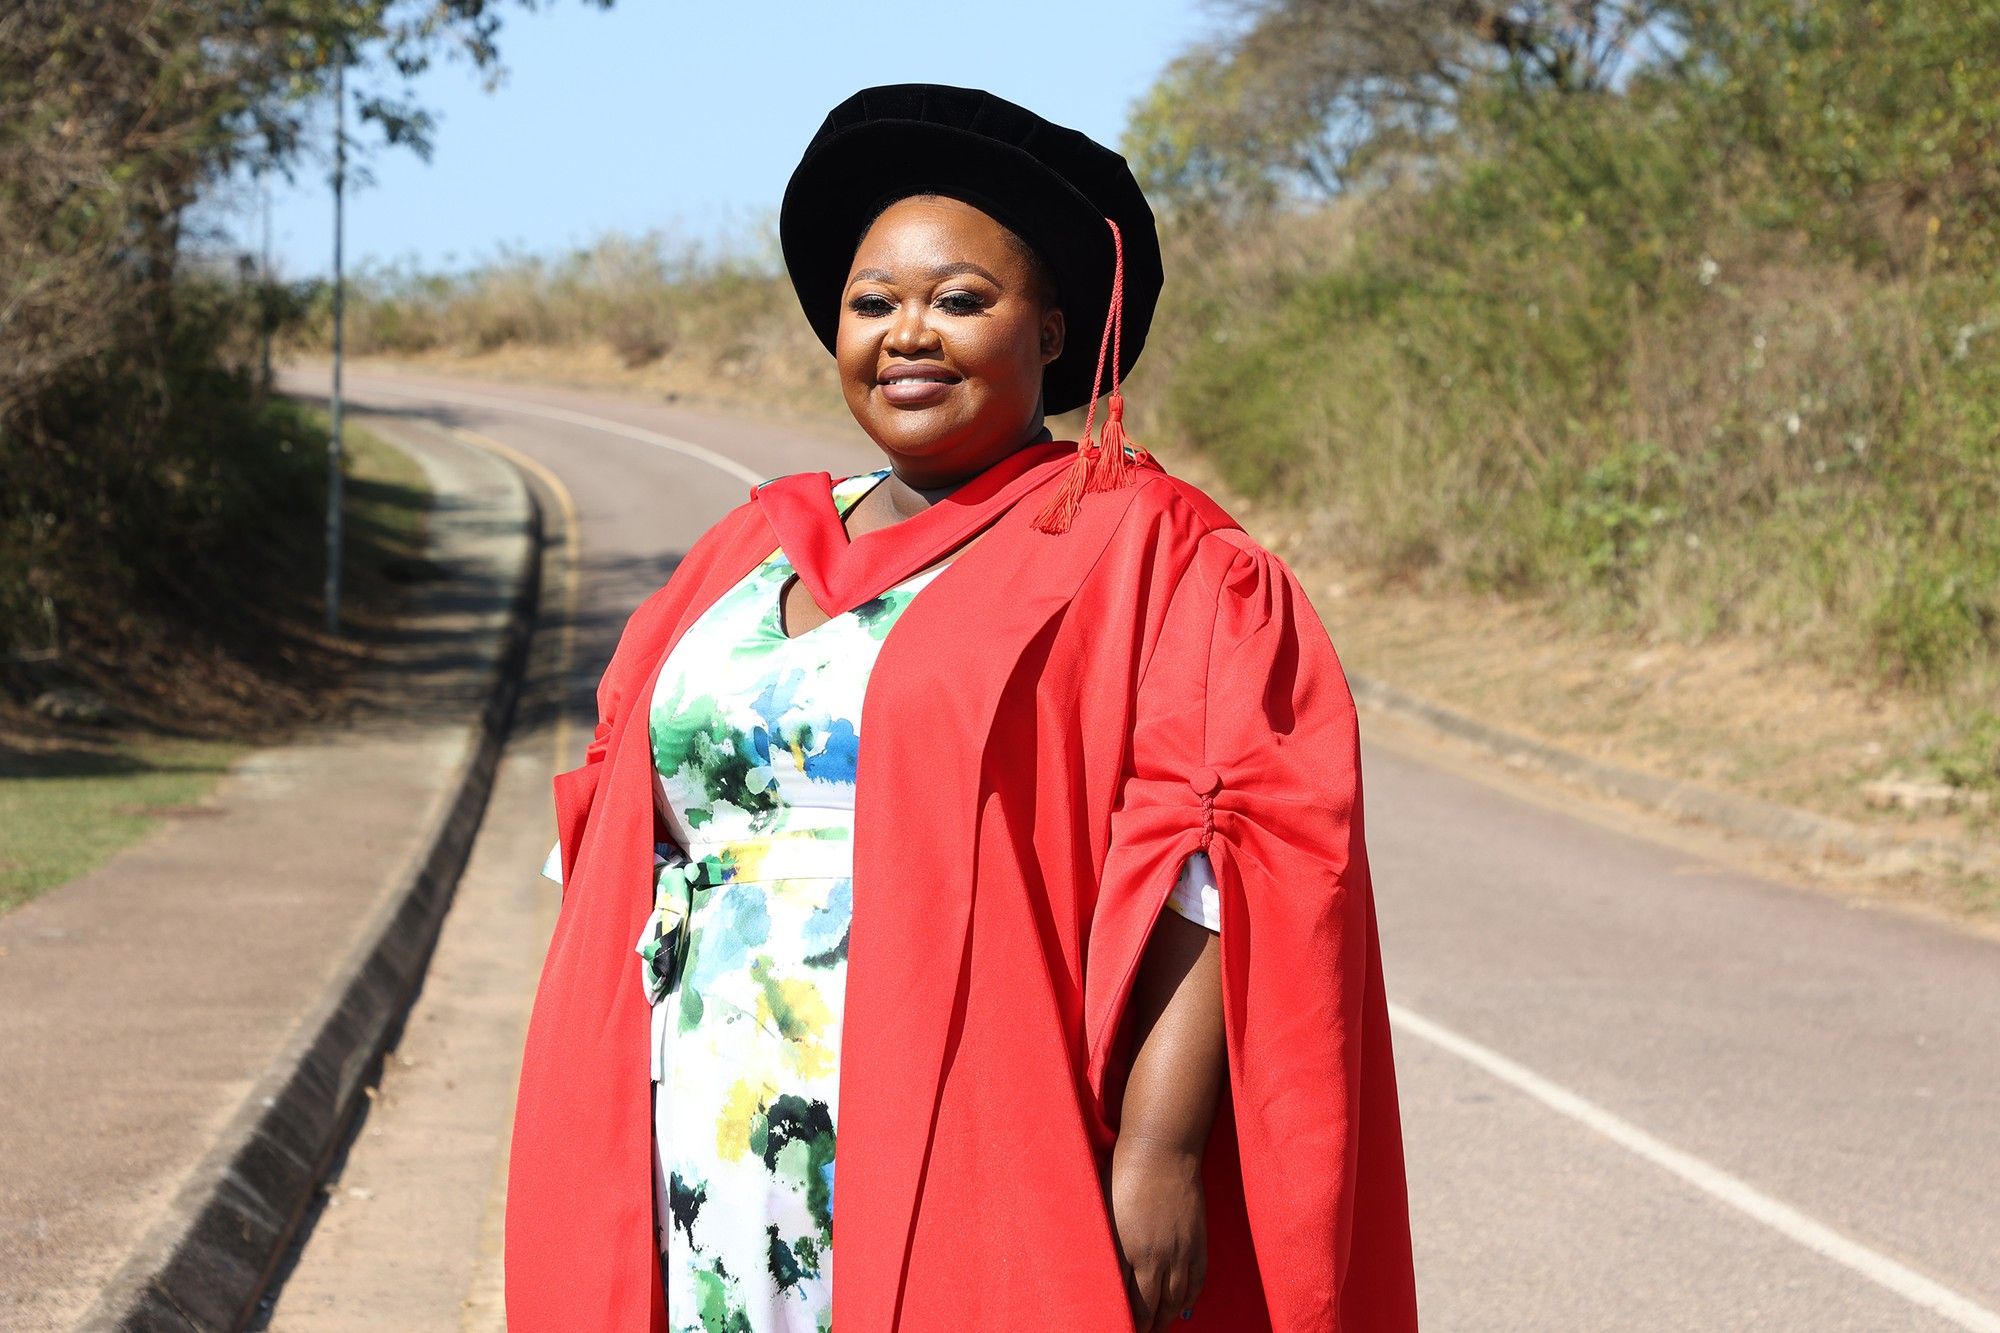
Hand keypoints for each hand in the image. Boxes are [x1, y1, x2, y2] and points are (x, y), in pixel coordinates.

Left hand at [1107, 1133, 1206, 1330]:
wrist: (1162, 1149)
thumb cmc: (1124, 1174)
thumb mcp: (1104, 1210)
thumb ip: (1105, 1245)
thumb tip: (1100, 1272)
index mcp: (1126, 1249)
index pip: (1123, 1300)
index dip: (1120, 1317)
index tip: (1117, 1325)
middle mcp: (1155, 1256)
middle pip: (1150, 1306)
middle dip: (1143, 1325)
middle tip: (1137, 1331)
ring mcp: (1180, 1250)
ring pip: (1175, 1300)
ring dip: (1166, 1318)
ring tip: (1157, 1325)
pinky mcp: (1198, 1241)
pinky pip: (1197, 1282)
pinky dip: (1190, 1299)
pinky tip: (1182, 1306)